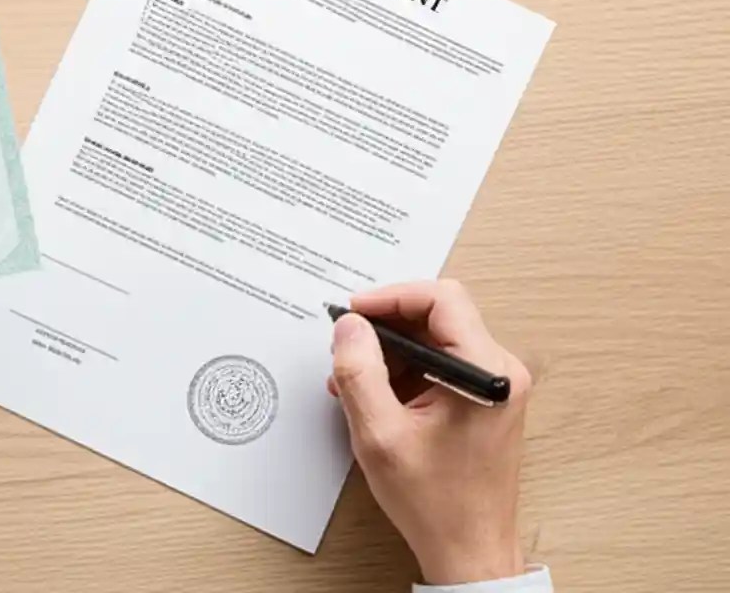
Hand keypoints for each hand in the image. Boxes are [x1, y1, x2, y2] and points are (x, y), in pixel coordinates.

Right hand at [327, 280, 531, 584]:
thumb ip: (360, 372)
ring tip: (354, 380)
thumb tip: (350, 327)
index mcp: (486, 373)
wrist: (469, 548)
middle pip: (438, 316)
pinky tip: (376, 396)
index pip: (441, 299)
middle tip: (347, 344)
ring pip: (435, 340)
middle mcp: (499, 373)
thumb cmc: (438, 503)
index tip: (354, 312)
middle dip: (385, 326)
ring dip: (390, 352)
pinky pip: (439, 364)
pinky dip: (404, 372)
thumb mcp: (380, 434)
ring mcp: (494, 386)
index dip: (390, 297)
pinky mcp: (482, 400)